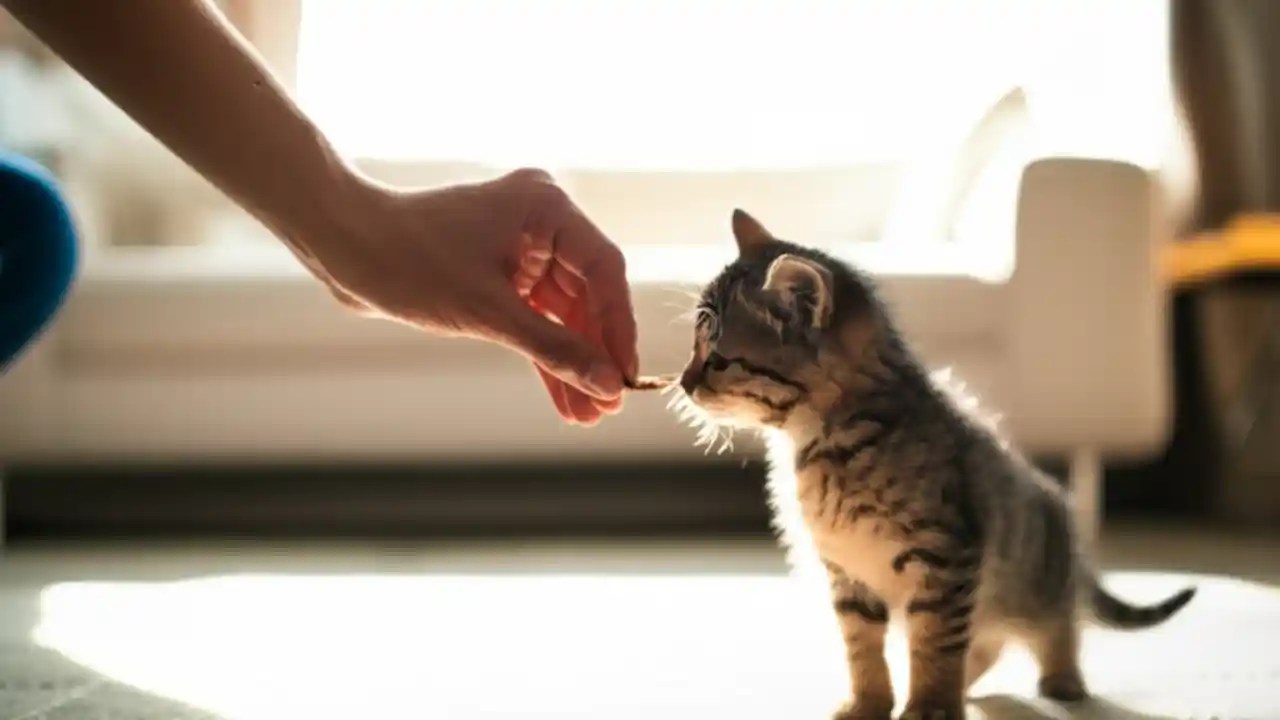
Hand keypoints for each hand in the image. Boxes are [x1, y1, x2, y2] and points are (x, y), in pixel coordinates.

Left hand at [297, 168, 636, 424]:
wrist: (342, 247)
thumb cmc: (408, 261)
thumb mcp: (488, 313)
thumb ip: (554, 349)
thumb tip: (607, 384)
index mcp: (546, 208)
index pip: (605, 270)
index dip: (619, 328)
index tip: (627, 376)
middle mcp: (540, 221)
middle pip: (587, 296)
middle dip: (593, 354)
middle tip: (608, 406)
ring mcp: (519, 248)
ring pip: (561, 314)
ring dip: (570, 362)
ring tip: (587, 414)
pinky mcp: (498, 272)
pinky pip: (534, 317)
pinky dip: (543, 353)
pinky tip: (562, 398)